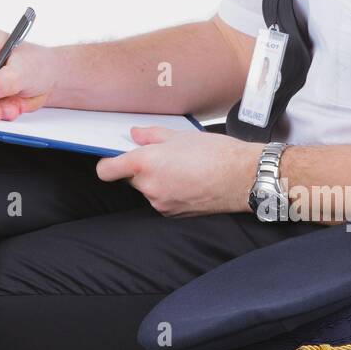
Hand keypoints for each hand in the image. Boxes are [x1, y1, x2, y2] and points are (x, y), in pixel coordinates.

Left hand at [96, 127, 261, 216]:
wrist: (243, 178)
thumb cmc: (217, 154)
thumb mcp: (180, 135)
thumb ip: (151, 135)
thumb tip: (135, 136)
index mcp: (146, 162)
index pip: (107, 170)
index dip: (107, 164)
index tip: (111, 159)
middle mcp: (149, 186)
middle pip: (129, 178)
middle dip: (139, 169)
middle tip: (161, 157)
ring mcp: (160, 202)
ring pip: (146, 189)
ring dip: (155, 180)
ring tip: (180, 168)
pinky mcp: (172, 213)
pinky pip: (161, 200)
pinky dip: (167, 191)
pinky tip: (187, 181)